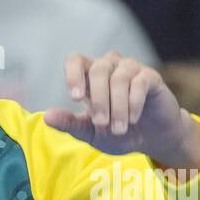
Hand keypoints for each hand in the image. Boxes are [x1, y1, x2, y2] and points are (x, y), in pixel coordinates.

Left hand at [44, 53, 199, 169]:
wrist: (152, 140)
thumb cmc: (118, 133)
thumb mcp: (91, 133)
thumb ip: (70, 124)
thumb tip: (47, 117)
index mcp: (89, 77)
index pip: (75, 60)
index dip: (73, 74)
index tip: (76, 98)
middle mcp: (109, 67)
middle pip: (98, 69)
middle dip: (98, 99)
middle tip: (101, 123)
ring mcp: (130, 69)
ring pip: (119, 77)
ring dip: (117, 106)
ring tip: (119, 129)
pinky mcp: (150, 77)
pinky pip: (139, 82)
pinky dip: (134, 102)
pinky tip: (133, 119)